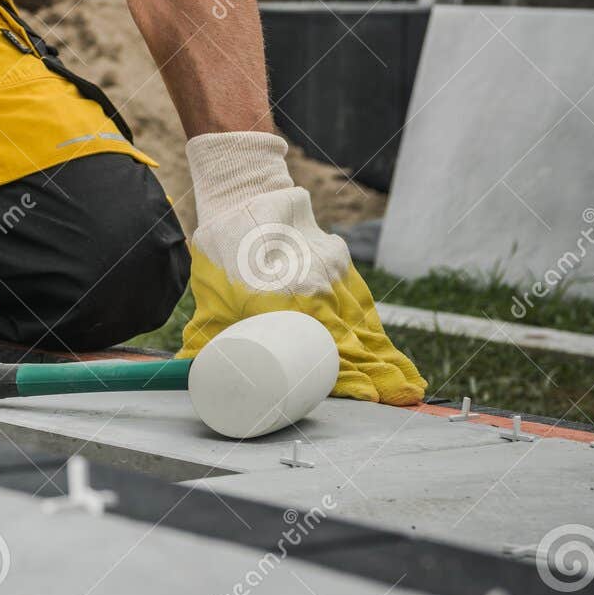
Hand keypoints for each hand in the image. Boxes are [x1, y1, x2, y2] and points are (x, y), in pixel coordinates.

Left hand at [177, 132, 425, 405]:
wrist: (246, 195)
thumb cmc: (223, 251)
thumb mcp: (210, 296)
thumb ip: (206, 337)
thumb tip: (187, 370)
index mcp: (281, 302)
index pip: (324, 348)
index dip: (349, 375)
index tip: (367, 397)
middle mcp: (313, 290)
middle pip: (353, 340)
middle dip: (378, 372)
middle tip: (401, 399)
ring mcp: (331, 274)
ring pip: (363, 321)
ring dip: (383, 354)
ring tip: (406, 387)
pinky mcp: (340, 261)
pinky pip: (361, 300)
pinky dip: (372, 326)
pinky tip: (385, 348)